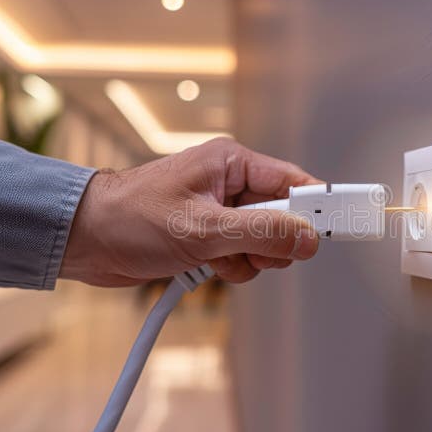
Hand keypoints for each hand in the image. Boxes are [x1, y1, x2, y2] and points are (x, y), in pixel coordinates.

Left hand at [60, 138, 321, 285]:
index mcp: (232, 163)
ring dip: (247, 259)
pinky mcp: (208, 236)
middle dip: (272, 242)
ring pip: (264, 242)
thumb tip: (307, 237)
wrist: (84, 239)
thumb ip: (261, 232)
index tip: (348, 222)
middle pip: (284, 217)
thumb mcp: (203, 228)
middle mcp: (230, 184)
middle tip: (248, 249)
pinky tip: (203, 265)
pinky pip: (241, 256)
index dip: (320, 206)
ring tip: (215, 257)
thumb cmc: (130, 217)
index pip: (294, 183)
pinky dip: (230, 267)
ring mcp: (220, 212)